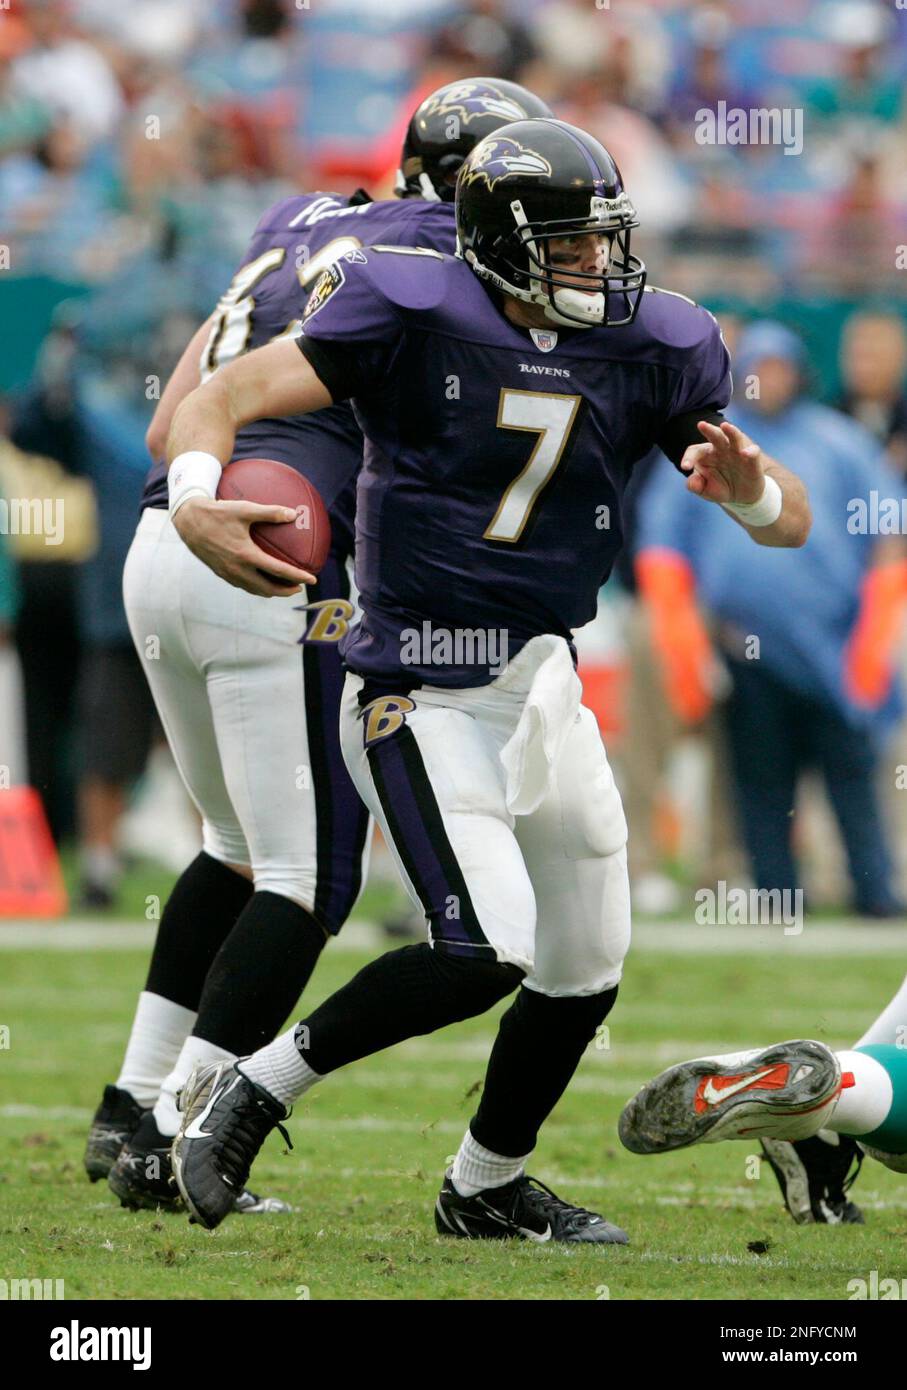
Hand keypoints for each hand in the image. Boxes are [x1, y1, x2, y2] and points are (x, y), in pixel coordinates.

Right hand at [172, 497, 315, 596]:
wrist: (188, 521)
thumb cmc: (218, 512)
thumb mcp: (244, 509)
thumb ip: (270, 512)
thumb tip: (293, 514)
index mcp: (246, 555)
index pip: (278, 570)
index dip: (297, 576)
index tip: (312, 579)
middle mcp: (237, 569)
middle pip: (268, 589)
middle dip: (285, 591)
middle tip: (299, 587)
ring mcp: (228, 573)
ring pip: (254, 590)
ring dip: (271, 591)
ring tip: (283, 587)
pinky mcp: (221, 573)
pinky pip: (243, 585)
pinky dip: (257, 587)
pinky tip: (261, 579)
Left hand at [680, 421, 764, 504]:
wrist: (742, 497)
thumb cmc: (721, 488)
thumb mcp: (706, 490)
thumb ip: (696, 486)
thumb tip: (691, 481)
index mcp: (706, 455)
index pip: (695, 451)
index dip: (689, 457)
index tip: (685, 467)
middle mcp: (721, 450)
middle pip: (715, 436)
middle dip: (708, 430)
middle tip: (701, 425)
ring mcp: (737, 453)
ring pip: (734, 437)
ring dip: (731, 431)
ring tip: (725, 426)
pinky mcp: (752, 460)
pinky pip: (753, 452)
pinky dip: (750, 451)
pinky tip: (745, 453)